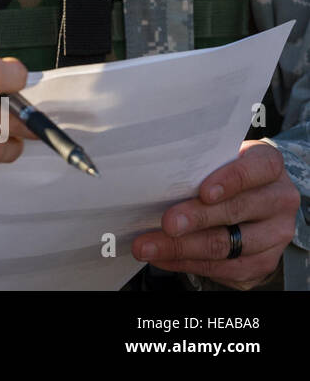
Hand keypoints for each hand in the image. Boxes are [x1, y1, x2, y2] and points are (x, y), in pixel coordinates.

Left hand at [132, 140, 299, 289]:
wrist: (251, 199)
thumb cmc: (222, 173)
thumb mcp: (216, 161)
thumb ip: (197, 168)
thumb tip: (154, 182)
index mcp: (269, 166)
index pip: (256, 169)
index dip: (231, 180)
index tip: (204, 192)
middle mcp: (279, 200)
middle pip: (236, 210)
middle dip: (196, 218)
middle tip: (167, 224)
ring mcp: (275, 234)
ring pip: (227, 245)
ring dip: (182, 247)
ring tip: (149, 246)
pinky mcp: (264, 262)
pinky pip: (224, 268)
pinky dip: (187, 263)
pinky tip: (163, 258)